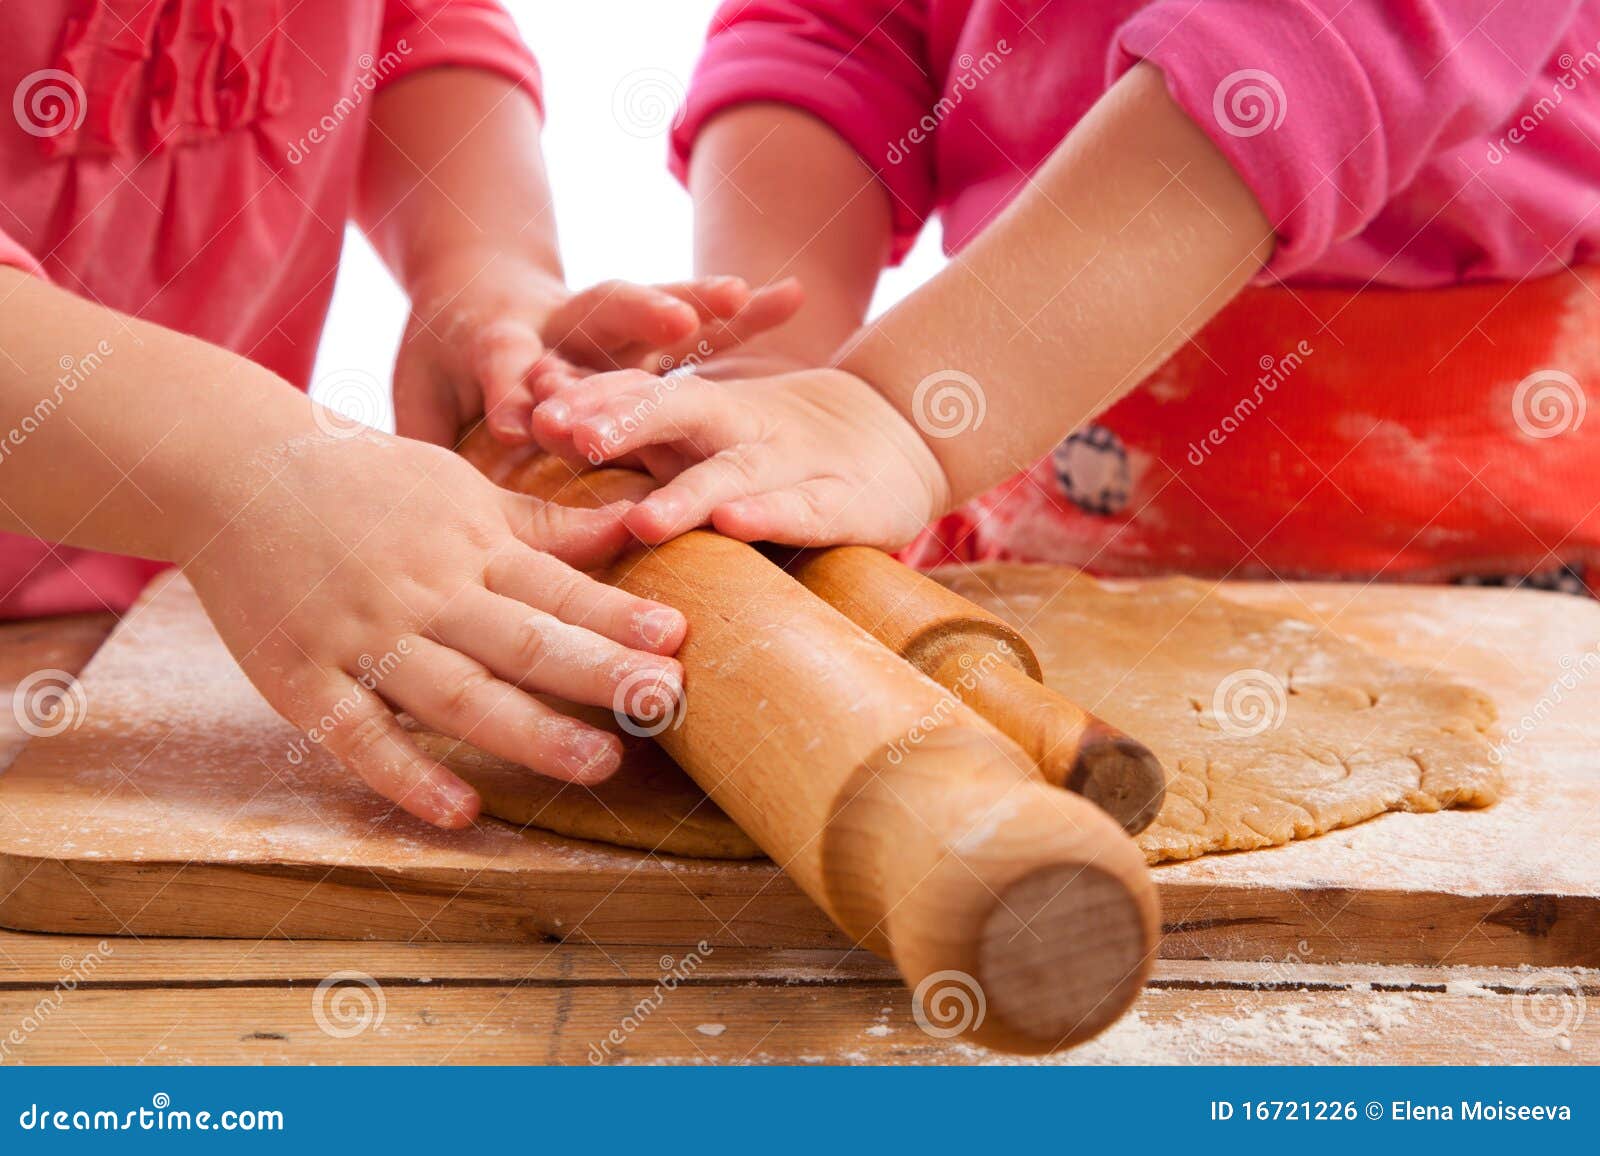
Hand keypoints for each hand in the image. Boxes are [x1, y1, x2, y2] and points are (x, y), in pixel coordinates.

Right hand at [180, 428, 686, 828]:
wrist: (231, 466)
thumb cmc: (364, 480)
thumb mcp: (459, 487)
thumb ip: (544, 523)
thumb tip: (635, 525)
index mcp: (466, 542)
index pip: (555, 586)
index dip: (617, 615)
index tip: (679, 639)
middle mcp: (421, 589)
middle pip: (521, 640)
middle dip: (597, 674)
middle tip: (666, 703)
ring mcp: (359, 636)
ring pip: (454, 693)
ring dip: (529, 731)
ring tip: (598, 763)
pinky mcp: (298, 677)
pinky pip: (358, 735)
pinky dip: (407, 774)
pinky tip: (461, 809)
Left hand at [393, 249, 801, 446]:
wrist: (473, 282)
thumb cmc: (439, 359)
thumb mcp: (416, 398)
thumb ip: (419, 437)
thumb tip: (397, 499)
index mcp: (496, 334)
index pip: (506, 356)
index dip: (513, 383)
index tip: (521, 422)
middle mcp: (557, 316)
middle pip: (596, 309)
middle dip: (634, 314)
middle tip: (671, 324)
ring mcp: (606, 314)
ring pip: (660, 303)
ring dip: (698, 300)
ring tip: (740, 296)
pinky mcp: (647, 323)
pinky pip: (702, 316)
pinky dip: (745, 308)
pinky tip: (794, 296)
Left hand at [532, 368, 949, 548]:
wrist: (903, 429)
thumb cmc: (783, 447)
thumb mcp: (711, 433)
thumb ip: (647, 435)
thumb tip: (545, 430)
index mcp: (700, 413)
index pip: (634, 399)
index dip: (582, 402)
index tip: (519, 410)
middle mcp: (741, 429)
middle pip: (674, 414)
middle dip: (619, 419)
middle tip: (561, 430)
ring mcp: (792, 464)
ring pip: (731, 473)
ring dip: (685, 494)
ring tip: (642, 521)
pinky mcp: (844, 502)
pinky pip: (804, 511)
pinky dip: (770, 517)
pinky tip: (735, 525)